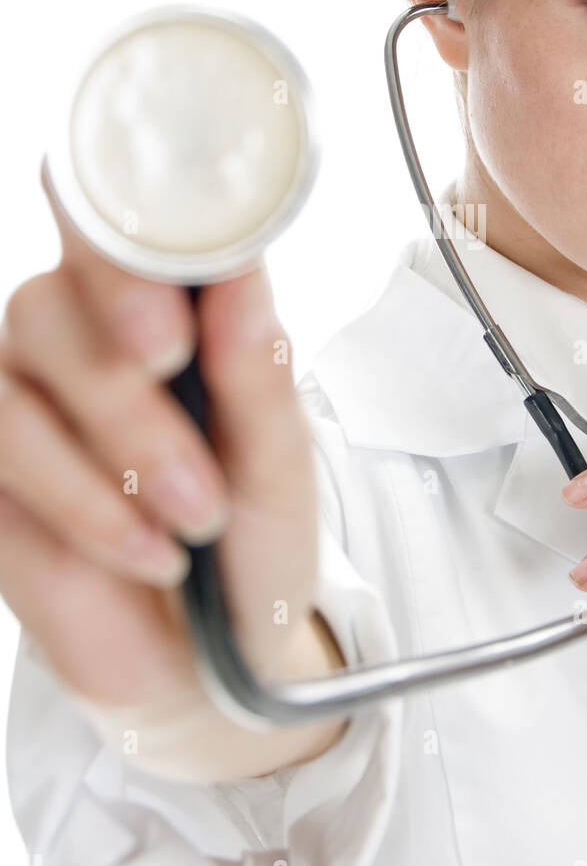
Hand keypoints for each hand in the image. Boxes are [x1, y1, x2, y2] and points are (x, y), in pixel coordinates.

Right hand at [0, 160, 342, 779]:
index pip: (127, 218)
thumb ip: (258, 371)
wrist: (215, 656)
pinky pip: (5, 442)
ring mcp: (32, 396)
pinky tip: (148, 546)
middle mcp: (90, 334)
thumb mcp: (281, 463)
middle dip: (126, 351)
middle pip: (62, 287)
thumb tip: (241, 278)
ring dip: (119, 439)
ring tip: (196, 512)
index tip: (171, 254)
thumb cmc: (254, 539)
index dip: (127, 209)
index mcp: (174, 307)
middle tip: (176, 375)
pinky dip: (84, 501)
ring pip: (26, 359)